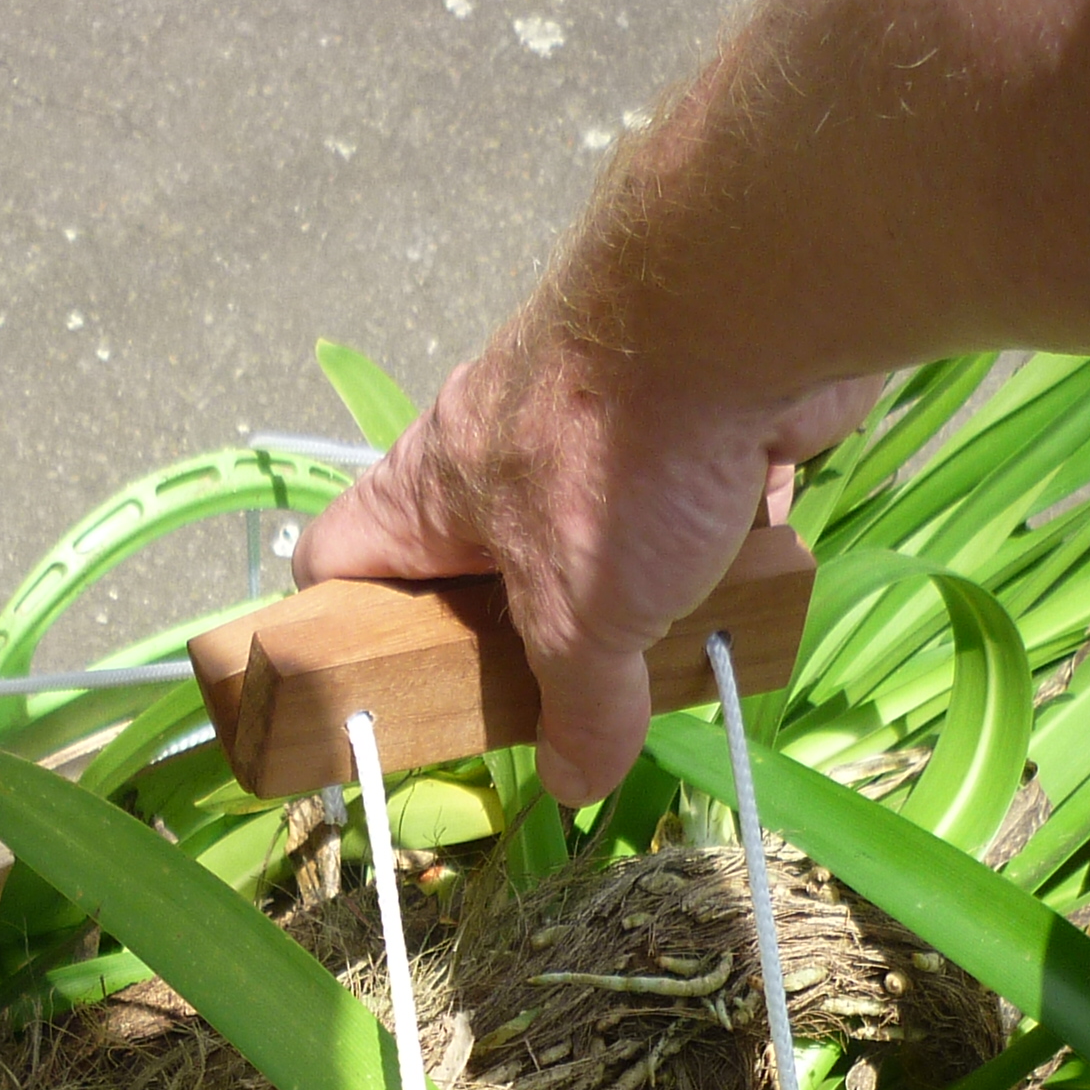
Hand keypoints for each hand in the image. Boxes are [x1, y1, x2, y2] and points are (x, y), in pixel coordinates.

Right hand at [296, 303, 879, 805]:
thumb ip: (576, 705)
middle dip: (522, 634)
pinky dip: (724, 545)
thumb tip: (572, 783)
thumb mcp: (581, 616)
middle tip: (552, 709)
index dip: (335, 626)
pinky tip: (754, 595)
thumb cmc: (615, 456)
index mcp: (432, 486)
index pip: (337, 559)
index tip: (375, 694)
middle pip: (481, 558)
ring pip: (599, 532)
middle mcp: (502, 446)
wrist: (745, 306)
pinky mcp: (697, 414)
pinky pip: (698, 500)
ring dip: (637, 595)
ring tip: (669, 664)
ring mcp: (601, 425)